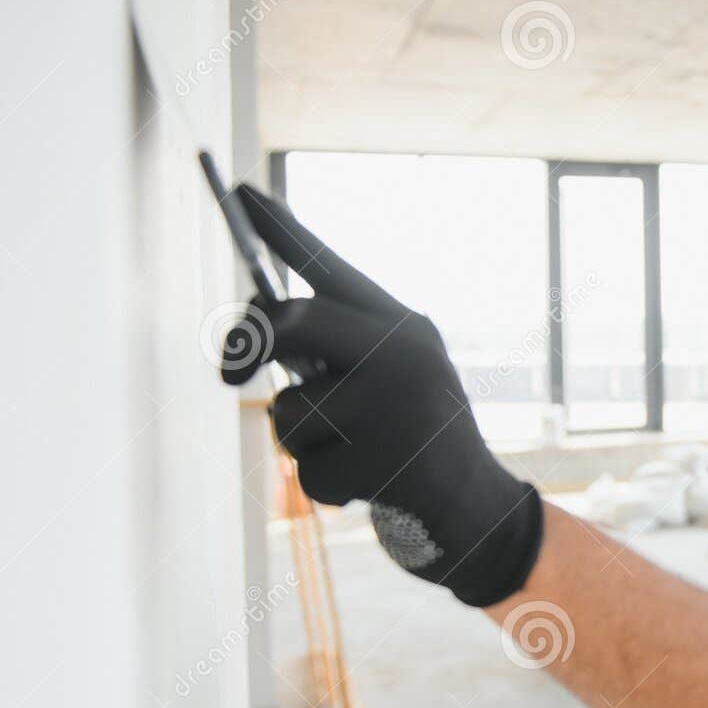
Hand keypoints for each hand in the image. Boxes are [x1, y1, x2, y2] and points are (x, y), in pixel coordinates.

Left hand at [218, 184, 542, 607]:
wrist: (481, 514)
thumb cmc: (419, 447)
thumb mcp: (394, 386)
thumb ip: (339, 357)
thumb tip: (253, 338)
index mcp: (405, 327)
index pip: (333, 266)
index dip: (284, 229)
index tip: (241, 193)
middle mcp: (403, 353)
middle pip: (292, 320)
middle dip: (247, 342)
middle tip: (226, 371)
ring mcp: (395, 406)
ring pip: (288, 410)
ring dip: (299, 442)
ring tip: (350, 456)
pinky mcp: (385, 462)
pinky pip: (307, 470)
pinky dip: (325, 487)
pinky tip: (369, 488)